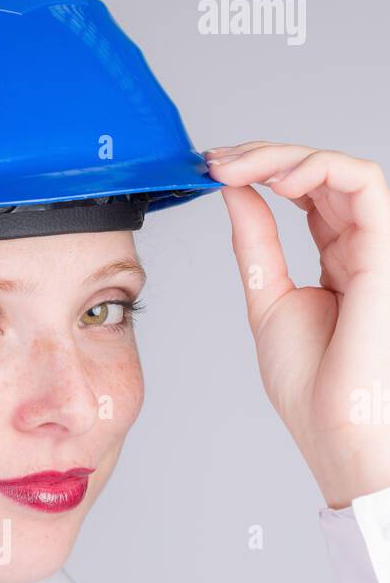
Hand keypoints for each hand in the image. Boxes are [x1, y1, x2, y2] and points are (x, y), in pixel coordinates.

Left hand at [203, 141, 389, 508]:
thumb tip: (235, 190)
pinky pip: (363, 181)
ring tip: (237, 166)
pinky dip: (318, 165)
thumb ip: (256, 242)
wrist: (334, 427)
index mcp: (334, 259)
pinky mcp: (382, 248)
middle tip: (215, 161)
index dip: (260, 171)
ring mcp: (373, 245)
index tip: (211, 170)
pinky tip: (276, 177)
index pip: (304, 192)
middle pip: (319, 173)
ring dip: (283, 155)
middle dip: (263, 155)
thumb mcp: (266, 299)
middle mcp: (358, 245)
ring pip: (338, 168)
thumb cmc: (310, 383)